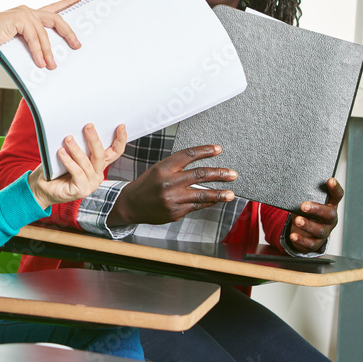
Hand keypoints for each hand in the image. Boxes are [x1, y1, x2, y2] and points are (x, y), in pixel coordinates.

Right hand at [0, 0, 82, 68]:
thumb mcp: (20, 41)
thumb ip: (33, 43)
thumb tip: (47, 56)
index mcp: (29, 15)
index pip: (52, 8)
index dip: (66, 2)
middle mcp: (28, 11)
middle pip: (55, 19)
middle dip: (68, 32)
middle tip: (76, 44)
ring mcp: (24, 13)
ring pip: (44, 33)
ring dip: (48, 51)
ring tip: (51, 64)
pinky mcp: (20, 18)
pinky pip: (34, 37)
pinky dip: (38, 51)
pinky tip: (40, 61)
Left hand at [28, 123, 127, 209]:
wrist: (43, 187)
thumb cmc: (57, 169)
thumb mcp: (70, 153)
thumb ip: (79, 145)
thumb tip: (78, 127)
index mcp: (98, 165)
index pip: (115, 152)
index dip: (120, 140)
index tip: (121, 126)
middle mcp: (98, 174)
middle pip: (101, 155)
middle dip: (95, 139)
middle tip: (88, 126)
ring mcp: (91, 184)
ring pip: (87, 163)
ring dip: (77, 149)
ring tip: (68, 139)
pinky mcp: (81, 190)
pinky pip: (76, 172)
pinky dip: (68, 161)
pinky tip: (61, 152)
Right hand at [107, 145, 236, 225]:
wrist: (130, 205)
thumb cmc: (146, 186)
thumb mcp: (158, 170)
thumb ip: (177, 168)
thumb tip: (202, 169)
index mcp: (164, 168)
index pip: (189, 155)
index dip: (205, 151)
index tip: (218, 149)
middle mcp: (169, 182)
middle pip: (200, 174)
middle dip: (219, 174)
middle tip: (232, 174)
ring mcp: (173, 199)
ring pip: (202, 194)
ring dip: (219, 194)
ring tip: (230, 194)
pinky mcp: (175, 212)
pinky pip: (196, 206)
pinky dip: (207, 202)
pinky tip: (214, 200)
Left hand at [287, 177, 342, 252]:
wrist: (305, 233)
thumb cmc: (307, 213)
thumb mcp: (308, 203)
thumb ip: (304, 196)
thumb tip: (289, 185)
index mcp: (330, 206)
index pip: (337, 196)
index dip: (335, 189)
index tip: (330, 180)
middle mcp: (330, 219)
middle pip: (329, 214)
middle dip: (317, 210)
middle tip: (304, 206)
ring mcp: (324, 232)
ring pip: (320, 230)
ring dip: (308, 225)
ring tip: (298, 220)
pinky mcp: (316, 243)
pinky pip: (310, 243)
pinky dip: (301, 240)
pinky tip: (293, 236)